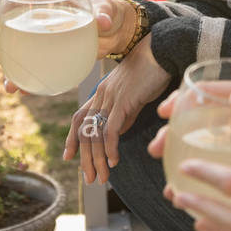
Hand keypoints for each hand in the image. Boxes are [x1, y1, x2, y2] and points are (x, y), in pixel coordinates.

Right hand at [0, 0, 132, 91]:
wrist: (115, 32)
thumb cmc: (108, 12)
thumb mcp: (107, 11)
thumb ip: (104, 14)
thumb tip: (103, 22)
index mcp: (48, 0)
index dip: (0, 6)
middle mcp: (39, 18)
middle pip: (8, 28)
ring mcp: (42, 39)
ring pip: (16, 52)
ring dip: (7, 68)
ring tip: (8, 85)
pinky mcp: (49, 56)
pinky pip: (32, 68)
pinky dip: (26, 80)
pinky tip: (23, 91)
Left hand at [65, 34, 170, 183]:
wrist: (161, 51)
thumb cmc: (151, 72)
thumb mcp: (133, 96)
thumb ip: (124, 114)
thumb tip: (117, 134)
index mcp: (101, 93)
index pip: (78, 118)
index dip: (72, 138)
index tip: (69, 157)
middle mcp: (101, 95)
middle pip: (84, 130)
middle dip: (84, 158)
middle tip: (88, 179)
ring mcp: (110, 97)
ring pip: (95, 133)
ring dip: (96, 159)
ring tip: (101, 177)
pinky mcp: (124, 100)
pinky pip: (111, 128)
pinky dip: (110, 146)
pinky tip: (113, 160)